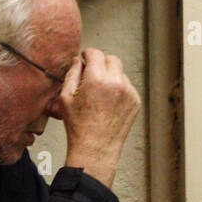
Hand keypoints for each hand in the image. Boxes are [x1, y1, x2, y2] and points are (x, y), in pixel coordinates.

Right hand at [53, 48, 139, 188]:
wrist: (96, 147)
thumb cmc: (78, 126)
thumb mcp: (66, 98)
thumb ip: (72, 74)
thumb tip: (78, 61)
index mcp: (97, 80)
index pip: (96, 54)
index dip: (88, 54)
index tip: (86, 57)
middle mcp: (116, 83)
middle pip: (111, 59)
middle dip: (101, 62)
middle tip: (92, 73)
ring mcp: (129, 92)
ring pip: (120, 72)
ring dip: (110, 76)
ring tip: (100, 93)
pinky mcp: (135, 101)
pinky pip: (127, 86)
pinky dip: (118, 88)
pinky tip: (108, 102)